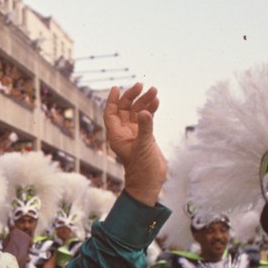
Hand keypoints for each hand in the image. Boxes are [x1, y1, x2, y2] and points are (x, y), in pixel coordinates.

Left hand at [104, 83, 166, 205]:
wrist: (150, 182)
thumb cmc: (142, 169)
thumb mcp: (144, 147)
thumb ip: (145, 129)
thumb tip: (145, 112)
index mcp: (117, 136)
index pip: (110, 114)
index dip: (112, 100)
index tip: (116, 88)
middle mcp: (124, 133)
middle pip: (124, 109)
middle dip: (132, 97)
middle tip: (141, 85)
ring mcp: (135, 134)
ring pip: (137, 112)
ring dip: (144, 101)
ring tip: (154, 91)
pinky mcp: (146, 136)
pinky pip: (147, 119)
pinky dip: (151, 110)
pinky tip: (157, 101)